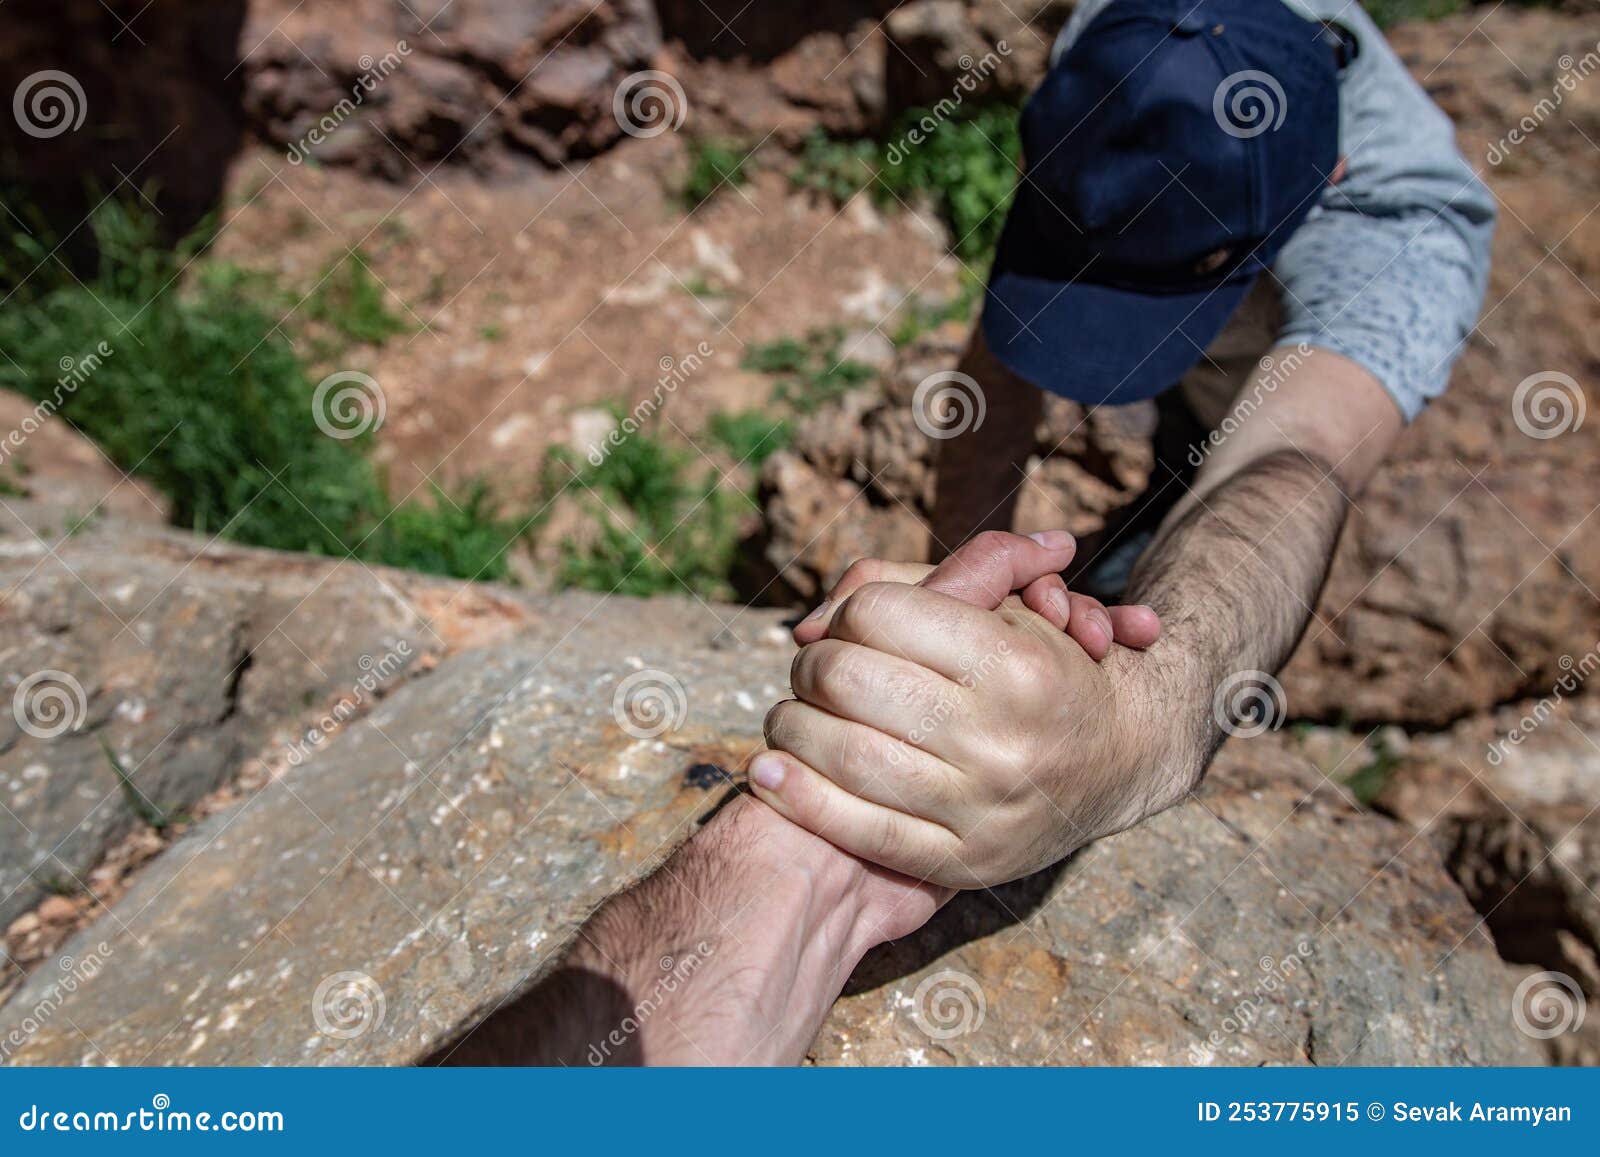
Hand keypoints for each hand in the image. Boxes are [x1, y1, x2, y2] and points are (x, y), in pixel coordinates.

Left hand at [751, 533, 1180, 887]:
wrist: (1121, 761)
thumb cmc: (1044, 668)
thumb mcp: (1007, 606)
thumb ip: (917, 584)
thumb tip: (818, 617)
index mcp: (1016, 662)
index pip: (880, 615)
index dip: (851, 613)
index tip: (850, 625)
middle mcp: (1002, 736)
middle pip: (850, 679)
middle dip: (813, 666)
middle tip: (813, 669)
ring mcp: (984, 805)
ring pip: (846, 754)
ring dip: (792, 727)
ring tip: (788, 717)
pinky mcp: (966, 861)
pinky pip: (862, 828)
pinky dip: (800, 796)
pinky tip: (769, 771)